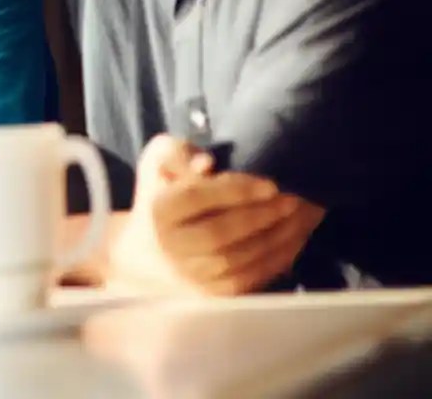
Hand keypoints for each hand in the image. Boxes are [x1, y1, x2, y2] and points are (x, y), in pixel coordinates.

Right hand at [109, 135, 322, 295]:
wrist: (147, 251)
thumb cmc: (164, 196)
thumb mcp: (161, 163)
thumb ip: (178, 154)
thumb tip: (206, 164)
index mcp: (158, 210)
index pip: (195, 198)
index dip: (235, 191)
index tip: (271, 184)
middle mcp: (170, 246)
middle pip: (218, 234)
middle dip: (261, 217)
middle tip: (293, 201)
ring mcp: (190, 275)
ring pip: (237, 260)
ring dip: (276, 239)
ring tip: (302, 218)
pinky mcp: (210, 294)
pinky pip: (248, 280)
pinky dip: (275, 260)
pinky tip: (295, 240)